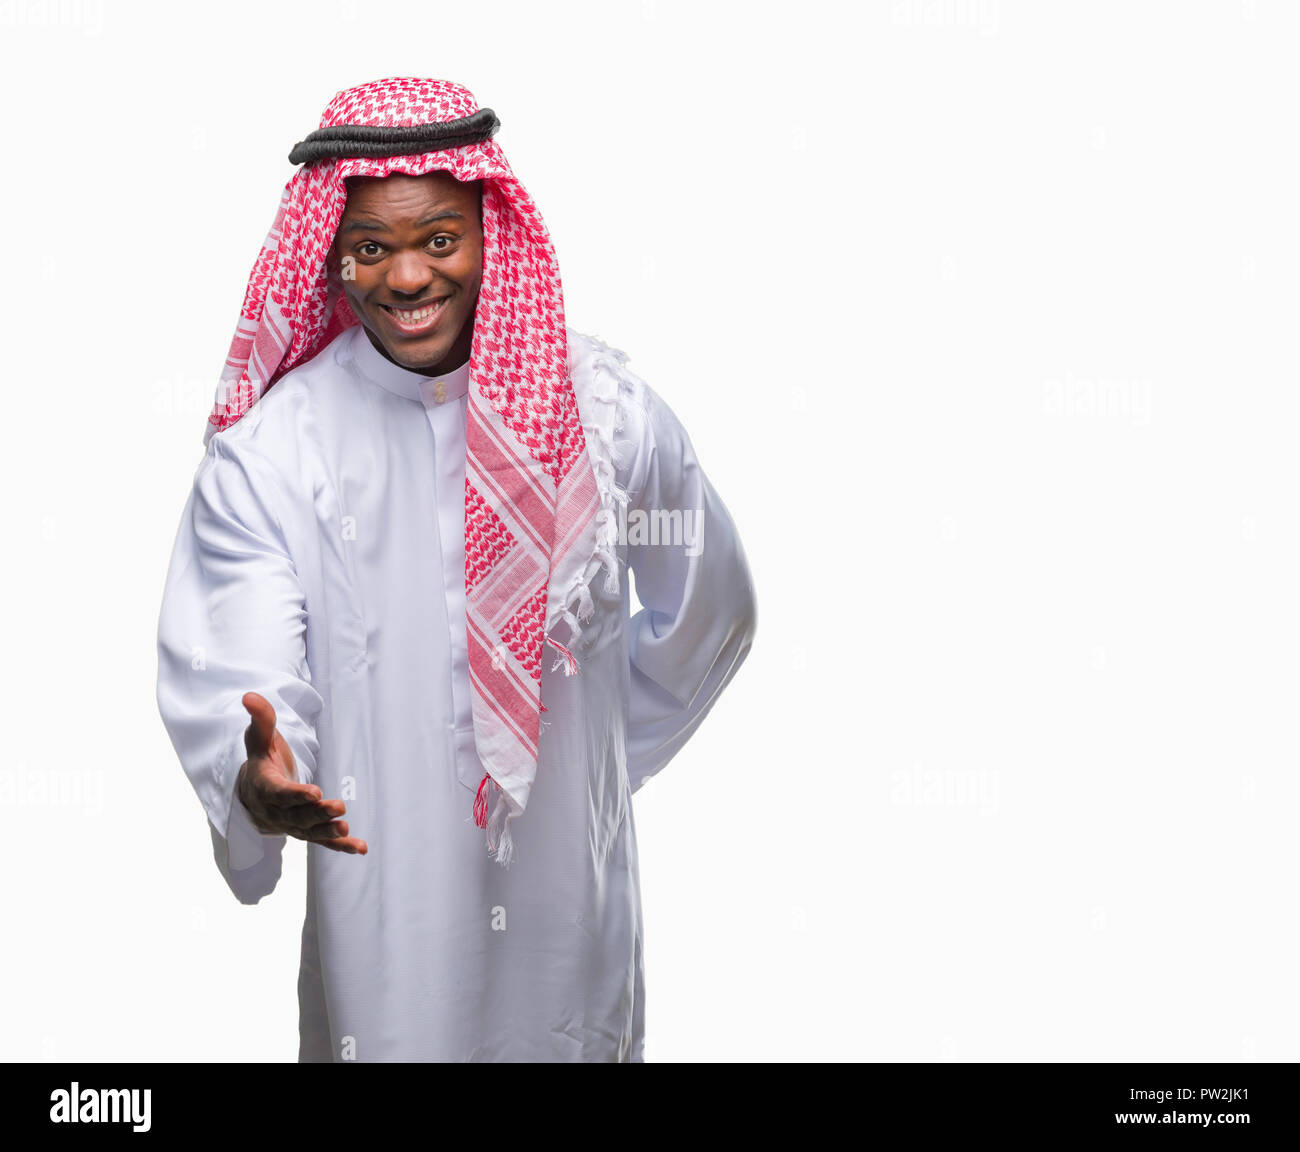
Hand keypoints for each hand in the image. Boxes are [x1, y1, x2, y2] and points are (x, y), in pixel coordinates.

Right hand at [235, 691, 367, 854]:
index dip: (295, 794)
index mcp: (265, 787)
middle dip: (317, 813)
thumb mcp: (259, 738)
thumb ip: (261, 719)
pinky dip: (340, 846)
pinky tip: (360, 848)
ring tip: (346, 830)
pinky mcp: (305, 831)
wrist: (253, 791)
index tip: (314, 792)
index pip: (279, 793)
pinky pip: (321, 841)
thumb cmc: (261, 760)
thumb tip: (250, 696)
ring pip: (309, 831)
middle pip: (297, 814)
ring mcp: (291, 824)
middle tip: (339, 807)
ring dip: (328, 832)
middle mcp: (276, 811)